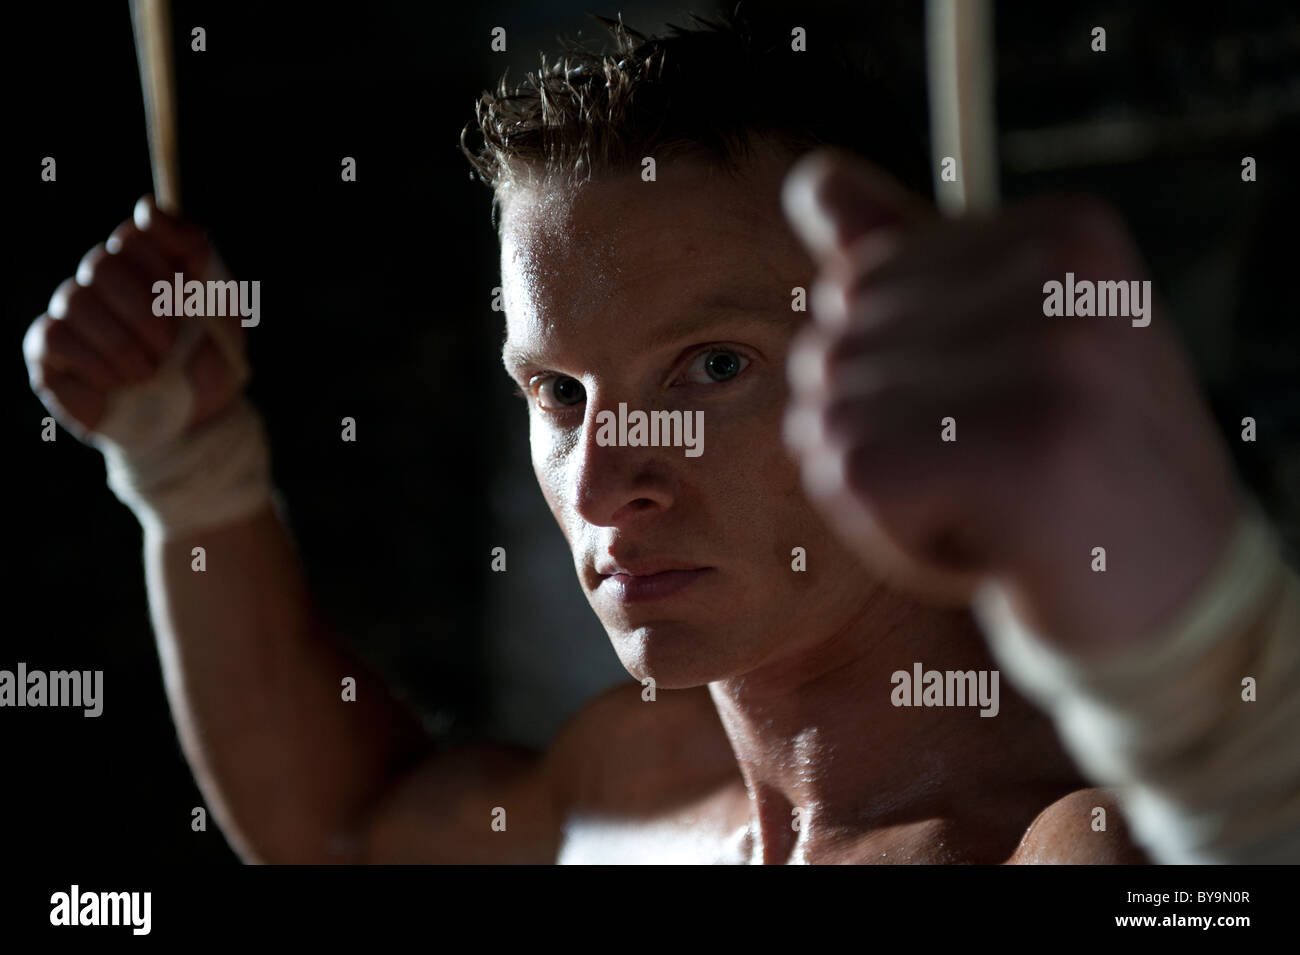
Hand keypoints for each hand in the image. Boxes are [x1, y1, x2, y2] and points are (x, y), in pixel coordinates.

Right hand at [24, 196, 244, 442]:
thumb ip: (195, 254)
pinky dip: (95, 362)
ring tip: (150, 371)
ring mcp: (73, 312)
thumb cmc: (209, 359)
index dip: (165, 264)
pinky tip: (121, 382)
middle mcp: (103, 280)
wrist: (197, 421)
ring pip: (76, 298)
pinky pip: (57, 337)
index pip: (139, 233)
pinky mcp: (49, 351)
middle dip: (144, 308)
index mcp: (148, 261)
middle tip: (170, 345)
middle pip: (102, 262)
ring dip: (122, 340)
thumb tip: (147, 208)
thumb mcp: (222, 308)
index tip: (191, 298)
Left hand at [781, 150, 1242, 650]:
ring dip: (885, 492)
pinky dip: (888, 533)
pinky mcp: (1018, 451)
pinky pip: (850, 475)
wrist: (1179, 607)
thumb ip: (904, 261)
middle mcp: (1062, 276)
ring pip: (832, 413)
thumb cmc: (1070, 474)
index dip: (892, 375)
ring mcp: (1048, 359)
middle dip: (879, 435)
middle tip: (985, 479)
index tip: (990, 418)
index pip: (856, 275)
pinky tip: (980, 547)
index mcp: (1065, 230)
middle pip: (833, 343)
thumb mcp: (995, 347)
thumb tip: (812, 176)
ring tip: (988, 511)